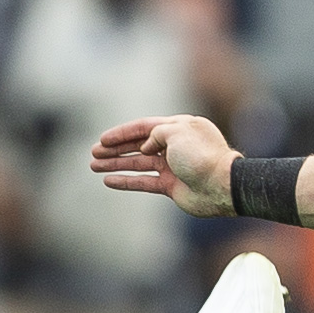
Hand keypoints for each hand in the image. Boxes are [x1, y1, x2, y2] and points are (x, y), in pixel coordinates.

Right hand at [90, 115, 237, 217]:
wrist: (220, 185)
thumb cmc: (201, 156)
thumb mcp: (177, 132)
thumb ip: (156, 133)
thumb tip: (145, 146)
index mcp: (179, 128)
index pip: (144, 127)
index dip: (122, 133)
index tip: (102, 140)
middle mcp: (175, 145)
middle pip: (138, 145)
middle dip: (115, 149)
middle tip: (93, 153)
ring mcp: (172, 166)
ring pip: (137, 163)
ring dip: (115, 164)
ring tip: (93, 166)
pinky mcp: (170, 185)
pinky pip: (143, 182)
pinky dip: (126, 181)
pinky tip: (108, 181)